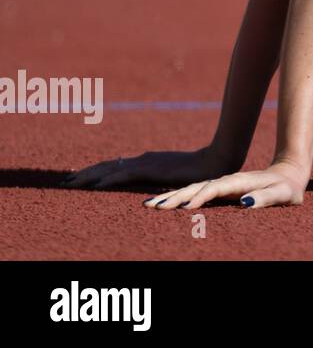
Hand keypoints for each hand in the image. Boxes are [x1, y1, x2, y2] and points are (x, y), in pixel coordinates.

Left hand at [62, 146, 237, 189]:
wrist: (214, 161)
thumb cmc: (197, 170)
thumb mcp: (172, 174)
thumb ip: (158, 177)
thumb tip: (148, 188)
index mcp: (146, 161)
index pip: (115, 165)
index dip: (95, 171)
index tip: (78, 178)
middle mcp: (141, 159)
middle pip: (106, 165)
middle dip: (84, 173)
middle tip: (64, 181)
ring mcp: (145, 162)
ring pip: (109, 168)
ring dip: (88, 176)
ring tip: (70, 183)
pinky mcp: (150, 168)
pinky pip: (123, 174)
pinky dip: (106, 179)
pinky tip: (94, 186)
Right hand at [142, 161, 308, 210]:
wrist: (288, 174)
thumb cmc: (286, 187)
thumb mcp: (282, 193)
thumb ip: (265, 197)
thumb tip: (245, 203)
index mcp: (239, 181)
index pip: (215, 189)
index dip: (200, 197)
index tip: (185, 208)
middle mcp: (225, 181)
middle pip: (196, 188)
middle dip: (175, 197)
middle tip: (152, 206)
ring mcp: (221, 185)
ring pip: (192, 190)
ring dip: (172, 197)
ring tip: (150, 205)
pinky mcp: (219, 190)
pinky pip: (195, 194)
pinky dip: (179, 198)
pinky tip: (164, 203)